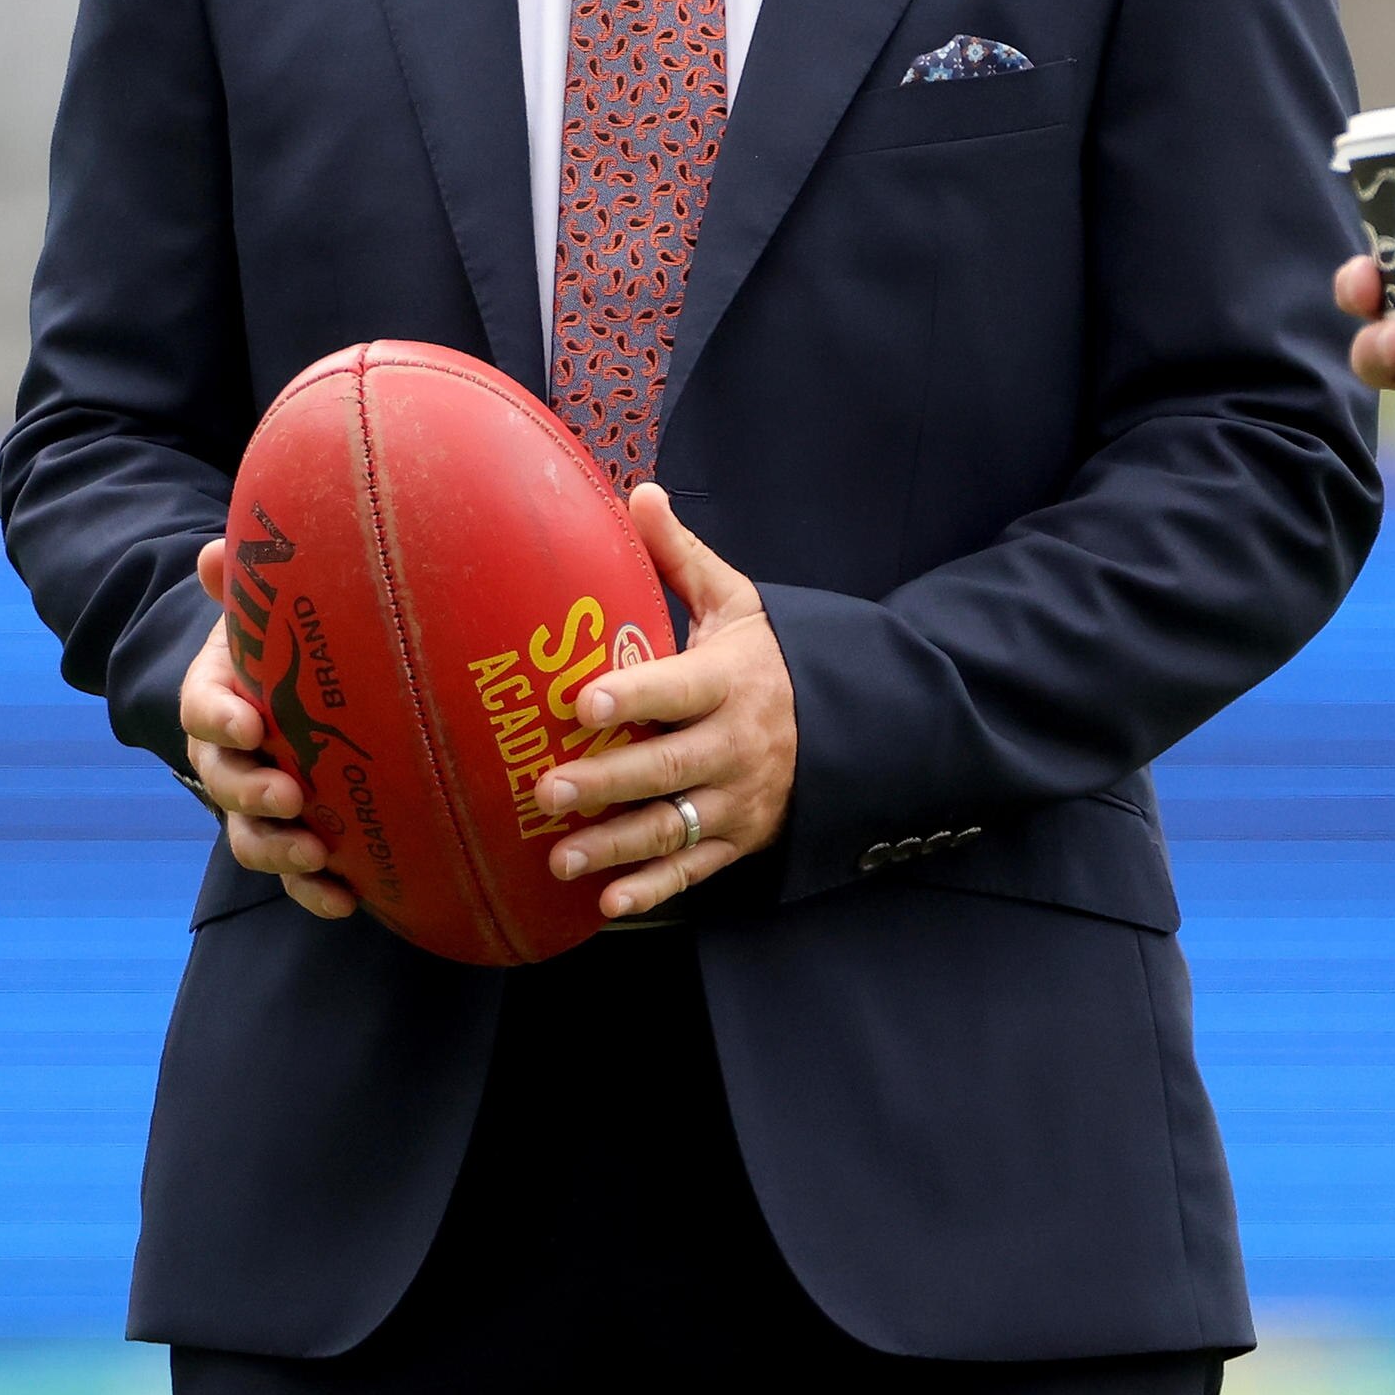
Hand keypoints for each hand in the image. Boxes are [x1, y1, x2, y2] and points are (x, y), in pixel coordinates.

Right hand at [179, 543, 354, 920]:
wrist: (304, 690)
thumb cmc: (285, 642)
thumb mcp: (265, 610)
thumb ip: (245, 584)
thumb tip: (216, 552)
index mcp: (217, 696)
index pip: (202, 708)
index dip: (219, 718)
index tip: (250, 723)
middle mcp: (229, 757)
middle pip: (223, 781)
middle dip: (251, 793)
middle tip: (290, 794)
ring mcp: (259, 804)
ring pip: (251, 838)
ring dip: (279, 850)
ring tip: (315, 855)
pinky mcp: (296, 839)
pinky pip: (296, 876)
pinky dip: (315, 892)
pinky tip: (350, 898)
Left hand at [527, 485, 794, 914]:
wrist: (848, 724)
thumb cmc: (769, 656)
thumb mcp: (736, 602)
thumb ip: (680, 556)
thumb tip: (635, 490)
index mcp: (730, 679)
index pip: (677, 688)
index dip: (632, 693)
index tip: (582, 701)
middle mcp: (736, 743)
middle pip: (666, 766)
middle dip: (606, 783)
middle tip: (546, 792)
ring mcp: (740, 798)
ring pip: (675, 827)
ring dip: (617, 847)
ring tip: (560, 859)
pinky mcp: (740, 839)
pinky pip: (696, 870)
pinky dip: (654, 890)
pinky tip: (608, 904)